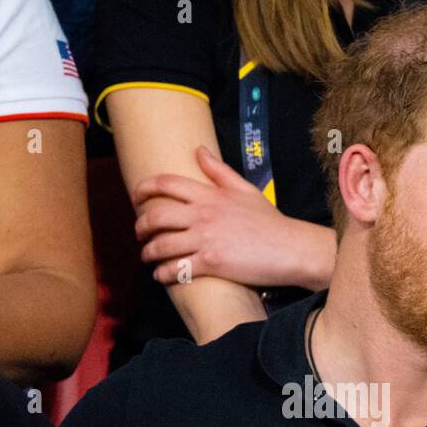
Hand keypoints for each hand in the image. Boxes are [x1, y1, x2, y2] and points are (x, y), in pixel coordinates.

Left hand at [132, 146, 333, 289]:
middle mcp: (204, 215)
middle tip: (140, 233)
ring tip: (148, 257)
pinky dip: (163, 274)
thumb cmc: (269, 222)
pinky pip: (177, 269)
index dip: (144, 188)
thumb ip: (219, 171)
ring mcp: (206, 239)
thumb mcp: (245, 189)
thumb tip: (199, 150)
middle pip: (157, 216)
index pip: (167, 183)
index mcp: (210, 195)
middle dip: (141, 226)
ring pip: (162, 245)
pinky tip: (162, 275)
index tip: (136, 196)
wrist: (290, 248)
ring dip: (149, 253)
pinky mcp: (211, 263)